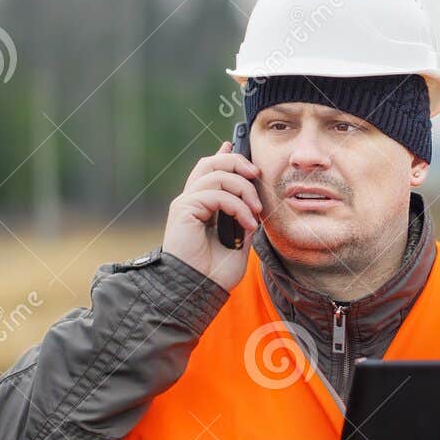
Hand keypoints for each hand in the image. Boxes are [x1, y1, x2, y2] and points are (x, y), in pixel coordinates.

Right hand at [160, 140, 264, 292]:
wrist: (198, 291)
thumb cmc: (214, 273)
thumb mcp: (239, 242)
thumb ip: (243, 218)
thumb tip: (253, 203)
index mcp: (202, 206)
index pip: (210, 170)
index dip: (224, 155)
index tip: (236, 148)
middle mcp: (191, 201)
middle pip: (211, 163)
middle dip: (237, 162)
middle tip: (256, 175)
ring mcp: (186, 204)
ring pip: (216, 174)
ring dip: (243, 189)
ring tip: (255, 212)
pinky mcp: (184, 210)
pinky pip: (215, 194)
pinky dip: (237, 206)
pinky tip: (247, 224)